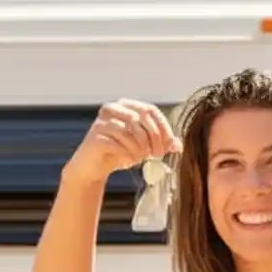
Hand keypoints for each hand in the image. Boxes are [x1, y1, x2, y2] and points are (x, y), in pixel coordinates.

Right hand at [62, 99, 181, 185]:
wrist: (93, 167)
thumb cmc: (120, 152)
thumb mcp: (144, 146)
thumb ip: (161, 143)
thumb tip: (178, 146)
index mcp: (126, 105)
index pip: (150, 110)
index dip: (162, 127)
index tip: (169, 146)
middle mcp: (112, 109)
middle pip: (140, 118)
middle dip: (153, 139)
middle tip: (158, 155)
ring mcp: (101, 122)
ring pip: (129, 131)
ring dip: (140, 148)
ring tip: (142, 158)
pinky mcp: (94, 137)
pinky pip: (117, 143)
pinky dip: (128, 153)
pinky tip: (130, 160)